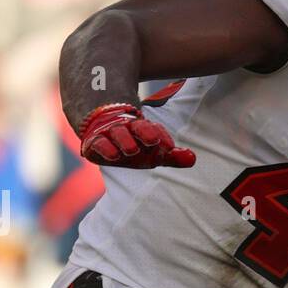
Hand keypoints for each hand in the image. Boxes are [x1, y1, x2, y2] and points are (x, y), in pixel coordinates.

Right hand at [79, 103, 195, 168]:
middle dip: (145, 133)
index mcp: (143, 129)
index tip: (169, 146)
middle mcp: (127, 129)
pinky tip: (113, 155)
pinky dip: (105, 148)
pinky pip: (99, 143)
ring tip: (132, 149)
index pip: (153, 129)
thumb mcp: (153, 152)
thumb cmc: (133, 144)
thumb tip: (193, 159)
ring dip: (125, 140)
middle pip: (136, 128)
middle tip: (153, 141)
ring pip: (118, 134)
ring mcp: (109, 134)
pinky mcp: (94, 143)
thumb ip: (172, 157)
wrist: (100, 133)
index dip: (161, 136)